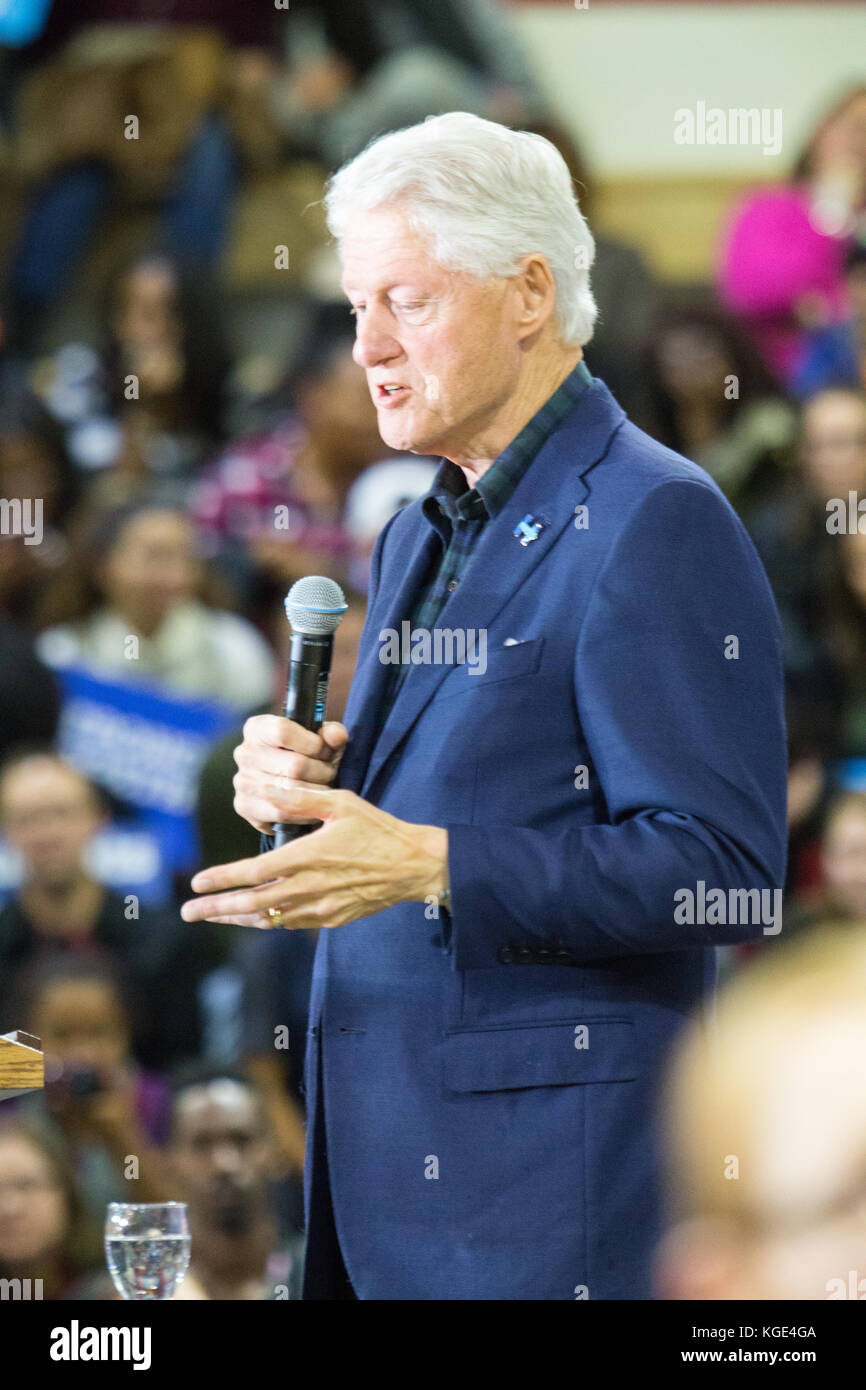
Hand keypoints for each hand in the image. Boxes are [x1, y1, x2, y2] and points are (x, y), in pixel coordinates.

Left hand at [181, 783, 447, 929]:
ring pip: (269, 919)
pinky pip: (292, 924)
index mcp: (307, 857)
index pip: (252, 873)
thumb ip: (300, 799)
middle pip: (252, 904)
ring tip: (213, 917)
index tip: (196, 883)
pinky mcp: (332, 920)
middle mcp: (309, 888)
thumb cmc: (377, 829)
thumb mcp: (341, 803)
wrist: (413, 866)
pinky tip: (256, 917)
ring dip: (237, 919)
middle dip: (215, 909)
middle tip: (188, 912)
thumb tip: (266, 790)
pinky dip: (268, 921)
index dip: (221, 879)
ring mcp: (320, 909)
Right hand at [233, 714, 348, 833]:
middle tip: (330, 775)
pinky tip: (312, 806)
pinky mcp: (244, 806)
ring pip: (290, 792)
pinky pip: (282, 813)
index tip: (327, 752)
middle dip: (322, 772)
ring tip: (323, 789)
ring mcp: (242, 780)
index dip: (313, 743)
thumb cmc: (306, 757)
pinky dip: (303, 813)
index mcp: (258, 728)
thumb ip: (333, 734)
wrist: (287, 786)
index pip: (284, 731)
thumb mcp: (323, 741)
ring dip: (316, 794)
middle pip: (294, 766)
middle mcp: (245, 753)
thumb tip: (336, 735)